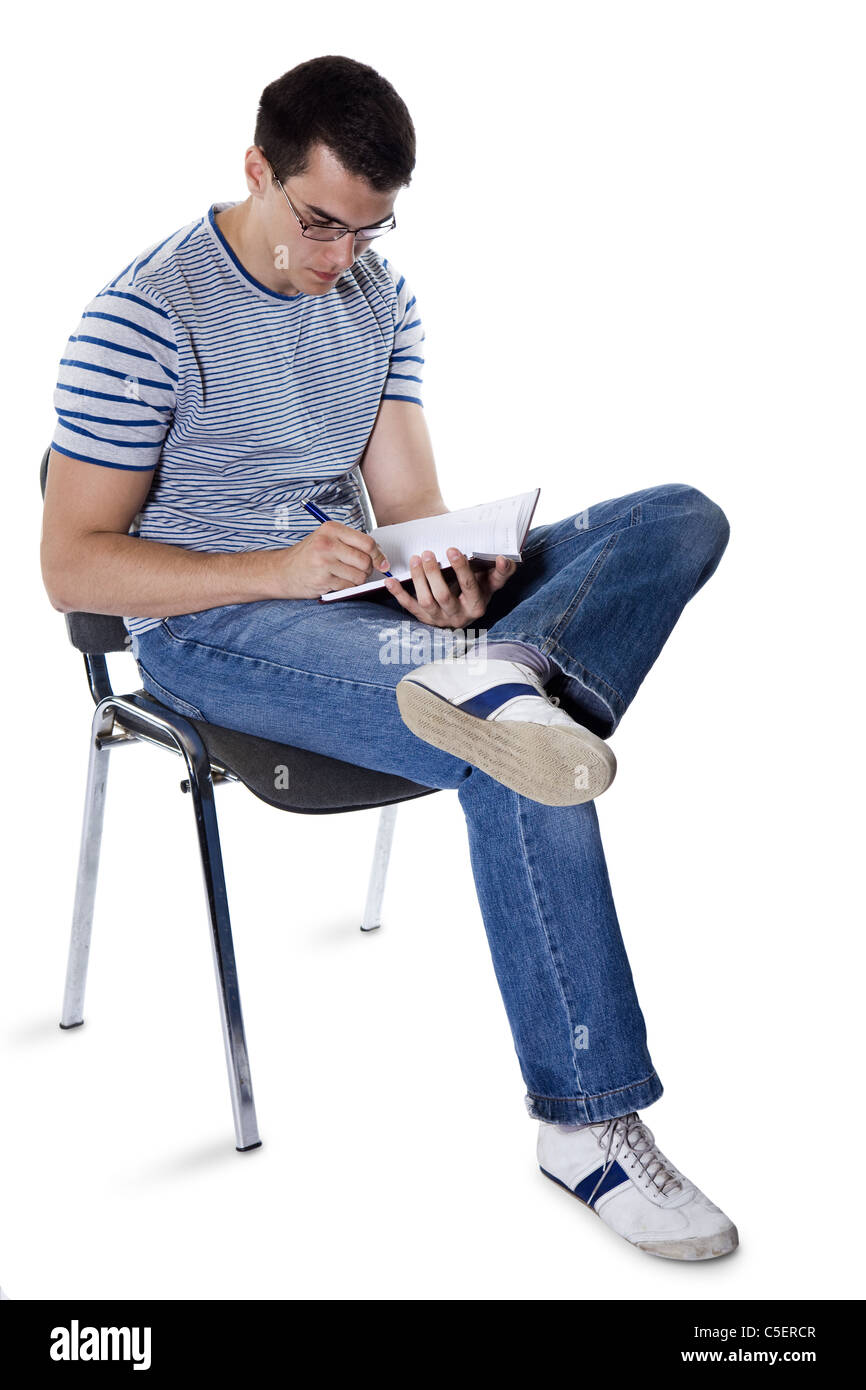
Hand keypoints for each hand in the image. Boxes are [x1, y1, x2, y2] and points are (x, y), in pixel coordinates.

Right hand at [279, 521, 390, 599]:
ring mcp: (324, 562)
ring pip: (359, 575)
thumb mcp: (326, 540)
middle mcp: (327, 543)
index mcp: (331, 529)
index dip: (379, 555)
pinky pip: (348, 586)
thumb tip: (380, 556)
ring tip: (345, 576)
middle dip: (368, 569)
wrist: (281, 571)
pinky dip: (347, 587)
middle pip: (365, 560)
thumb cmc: (308, 556)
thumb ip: (351, 543)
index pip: (367, 542)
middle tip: (359, 571)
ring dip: (357, 580)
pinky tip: (336, 582)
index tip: (382, 563)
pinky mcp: (322, 580)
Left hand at [383, 548, 516, 627]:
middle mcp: (458, 616)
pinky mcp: (424, 618)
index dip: (461, 569)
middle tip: (428, 553)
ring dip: (418, 579)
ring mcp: (439, 619)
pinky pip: (409, 607)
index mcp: (476, 606)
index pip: (468, 587)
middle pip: (443, 596)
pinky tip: (391, 581)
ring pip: (425, 601)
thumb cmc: (479, 591)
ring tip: (416, 559)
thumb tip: (504, 559)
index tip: (453, 550)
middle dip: (434, 574)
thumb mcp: (492, 583)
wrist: (465, 610)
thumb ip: (502, 572)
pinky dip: (399, 594)